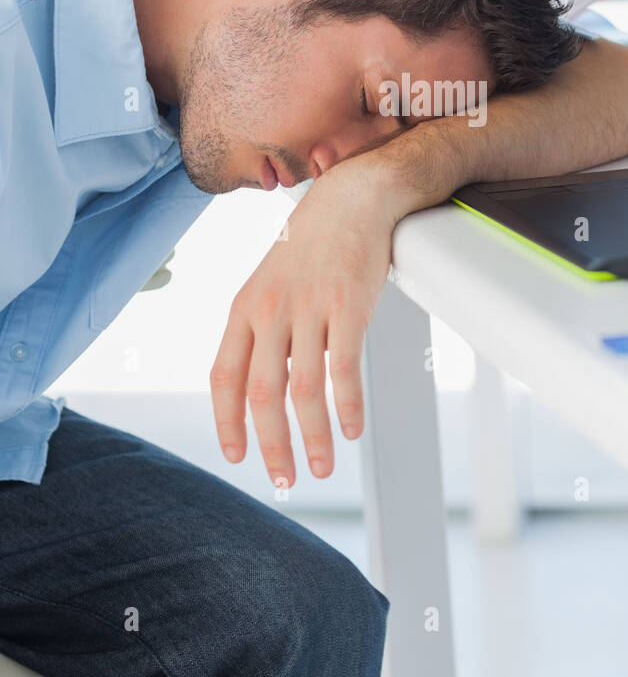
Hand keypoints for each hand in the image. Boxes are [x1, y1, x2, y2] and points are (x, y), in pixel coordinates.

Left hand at [210, 158, 396, 486]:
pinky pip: (343, 371)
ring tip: (322, 466)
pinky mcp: (346, 307)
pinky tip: (352, 429)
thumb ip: (267, 331)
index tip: (237, 456)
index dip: (226, 424)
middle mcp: (269, 311)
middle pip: (260, 394)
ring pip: (301, 391)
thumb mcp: (273, 283)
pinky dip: (346, 408)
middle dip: (270, 445)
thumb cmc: (315, 244)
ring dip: (311, 438)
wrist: (354, 198)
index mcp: (244, 308)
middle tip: (284, 479)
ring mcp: (307, 309)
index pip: (223, 378)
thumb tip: (277, 387)